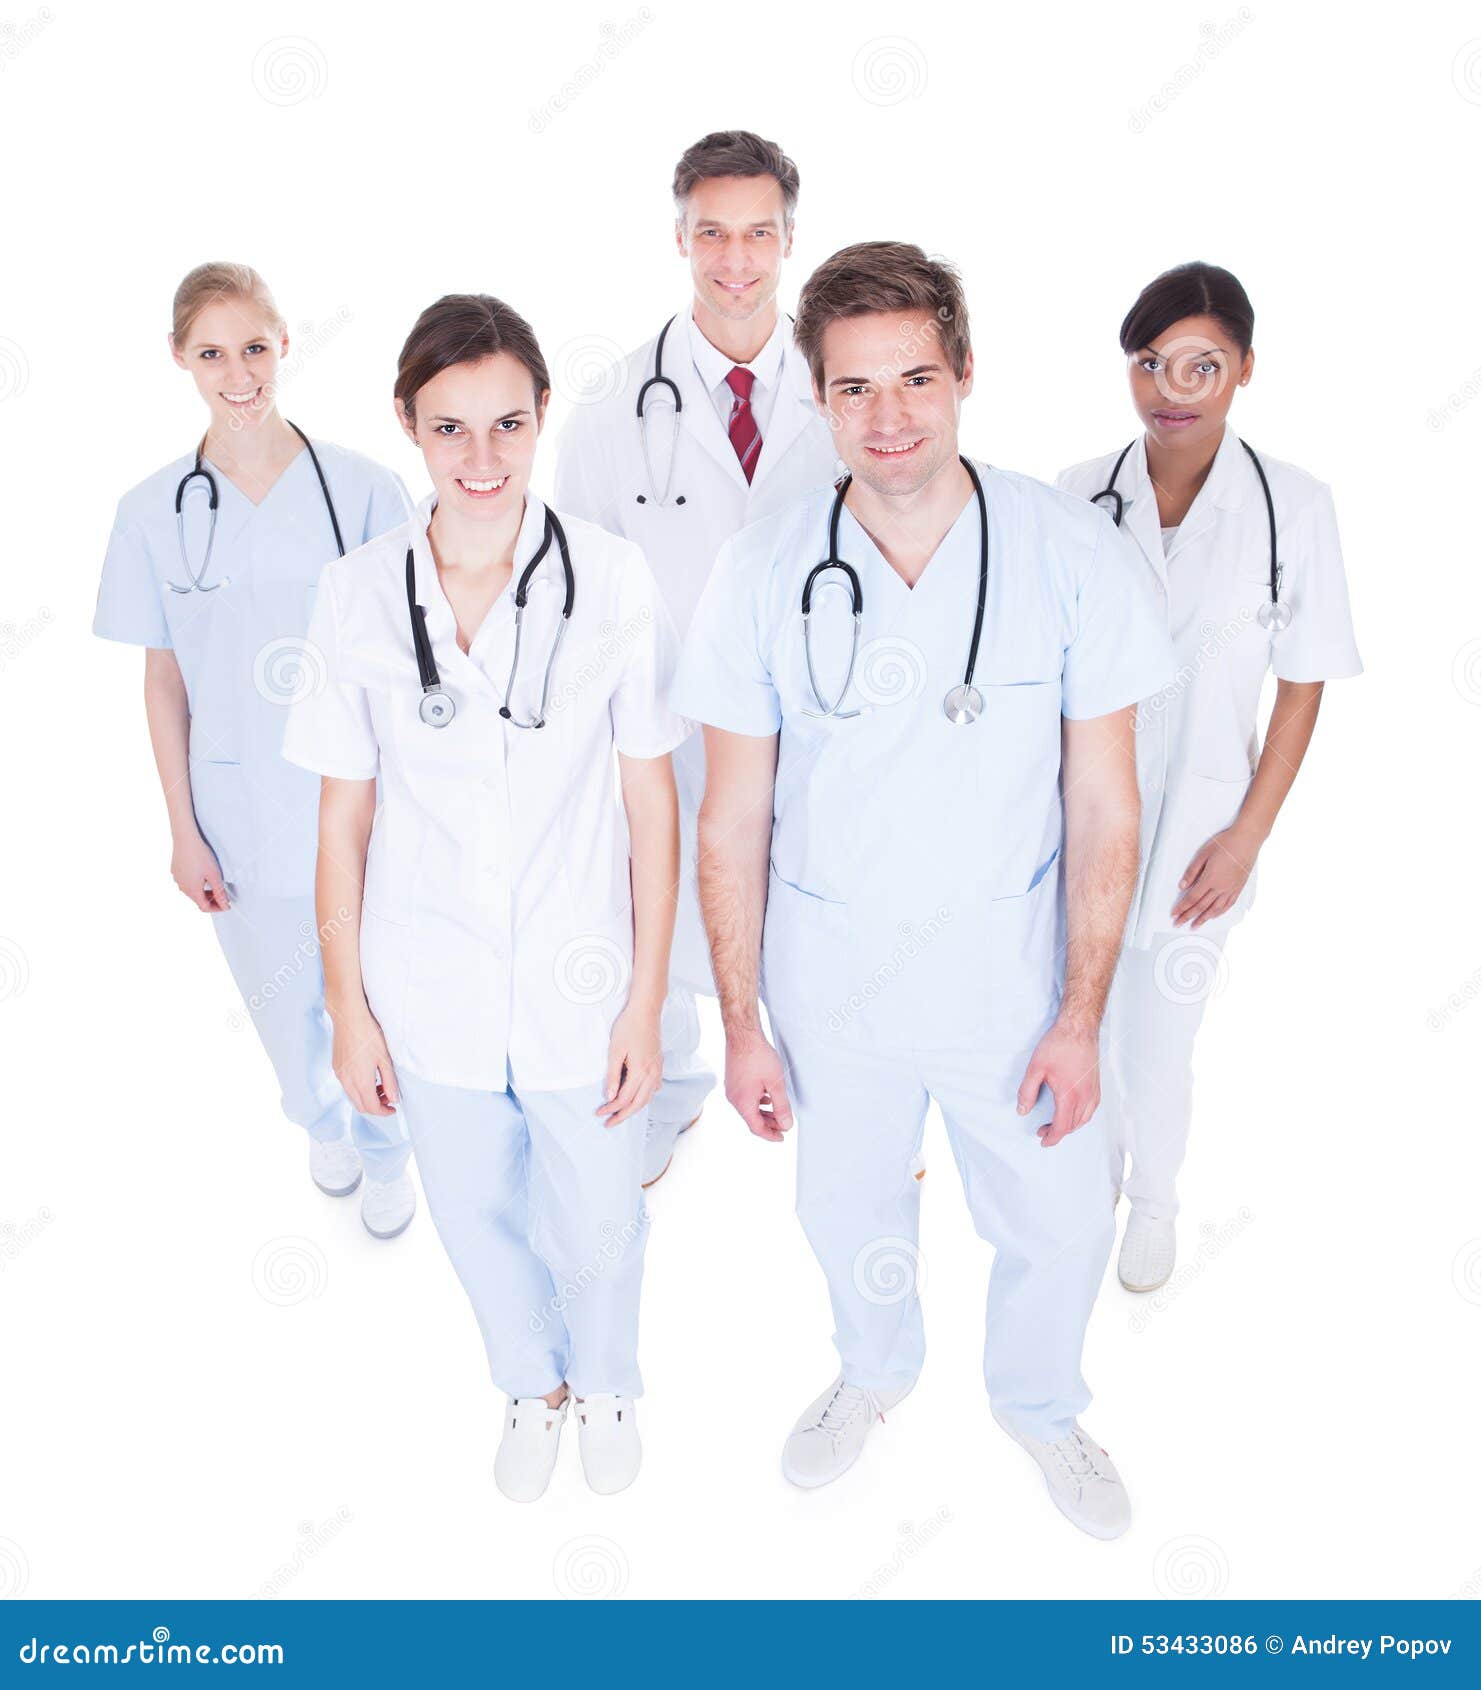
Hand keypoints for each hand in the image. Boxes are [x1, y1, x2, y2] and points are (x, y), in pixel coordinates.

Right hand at [172, 832, 228, 910]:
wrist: (186, 839)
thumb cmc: (200, 855)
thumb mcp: (215, 875)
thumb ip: (220, 893)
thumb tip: (225, 905)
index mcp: (192, 891)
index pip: (204, 907)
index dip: (217, 908)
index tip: (226, 904)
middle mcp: (182, 887)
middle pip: (198, 900)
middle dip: (211, 899)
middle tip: (222, 893)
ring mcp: (177, 879)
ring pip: (191, 891)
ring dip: (203, 891)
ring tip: (213, 882)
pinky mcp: (175, 871)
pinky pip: (186, 881)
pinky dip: (195, 882)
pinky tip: (201, 873)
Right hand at [331, 1008, 398, 1116]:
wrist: (348, 1017)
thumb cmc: (369, 1034)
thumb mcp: (385, 1058)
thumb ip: (390, 1081)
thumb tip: (394, 1099)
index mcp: (360, 1081)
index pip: (371, 1107)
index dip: (384, 1112)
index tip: (393, 1108)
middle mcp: (346, 1081)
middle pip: (360, 1106)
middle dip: (375, 1106)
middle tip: (388, 1097)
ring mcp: (339, 1075)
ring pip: (353, 1097)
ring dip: (366, 1097)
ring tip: (380, 1085)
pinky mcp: (336, 1067)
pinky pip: (347, 1086)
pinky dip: (358, 1088)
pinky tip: (368, 1076)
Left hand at [596, 1001, 661, 1126]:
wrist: (646, 1011)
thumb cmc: (628, 1027)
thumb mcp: (615, 1051)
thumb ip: (613, 1076)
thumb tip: (610, 1096)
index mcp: (640, 1072)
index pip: (624, 1099)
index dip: (610, 1109)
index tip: (599, 1113)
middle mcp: (652, 1074)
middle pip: (638, 1104)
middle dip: (622, 1116)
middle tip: (609, 1123)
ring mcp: (658, 1070)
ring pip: (647, 1098)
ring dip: (634, 1109)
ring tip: (620, 1114)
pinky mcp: (659, 1065)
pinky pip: (653, 1089)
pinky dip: (644, 1098)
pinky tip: (636, 1097)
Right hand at [725, 1028, 793, 1141]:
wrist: (743, 1035)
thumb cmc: (756, 1055)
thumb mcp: (776, 1084)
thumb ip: (782, 1107)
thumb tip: (786, 1124)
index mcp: (743, 1103)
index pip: (757, 1128)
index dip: (771, 1135)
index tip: (781, 1137)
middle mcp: (734, 1098)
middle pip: (752, 1119)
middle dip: (769, 1124)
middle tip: (783, 1125)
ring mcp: (731, 1089)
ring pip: (749, 1108)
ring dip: (763, 1112)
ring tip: (777, 1112)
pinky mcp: (733, 1080)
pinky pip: (745, 1098)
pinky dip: (757, 1101)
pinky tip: (766, 1096)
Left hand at [1017, 1017, 1099, 1147]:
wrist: (1078, 1028)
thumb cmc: (1058, 1045)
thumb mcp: (1035, 1068)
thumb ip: (1027, 1092)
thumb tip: (1022, 1110)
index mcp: (1069, 1096)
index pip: (1062, 1127)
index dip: (1052, 1137)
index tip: (1042, 1140)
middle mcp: (1085, 1097)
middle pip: (1073, 1125)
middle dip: (1058, 1132)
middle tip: (1042, 1130)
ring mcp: (1094, 1091)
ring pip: (1084, 1119)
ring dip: (1070, 1126)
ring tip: (1056, 1123)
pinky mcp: (1097, 1084)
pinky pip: (1091, 1109)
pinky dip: (1081, 1116)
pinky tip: (1072, 1112)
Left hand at [1172, 825, 1258, 928]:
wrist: (1247, 840)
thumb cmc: (1226, 843)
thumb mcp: (1203, 854)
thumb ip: (1192, 872)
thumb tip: (1182, 886)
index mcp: (1210, 879)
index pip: (1192, 898)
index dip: (1181, 908)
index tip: (1174, 914)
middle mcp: (1221, 887)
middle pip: (1201, 906)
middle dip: (1188, 916)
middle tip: (1178, 924)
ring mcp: (1231, 889)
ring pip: (1215, 909)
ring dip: (1203, 919)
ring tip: (1194, 925)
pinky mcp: (1238, 888)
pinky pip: (1227, 905)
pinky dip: (1219, 913)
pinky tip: (1213, 916)